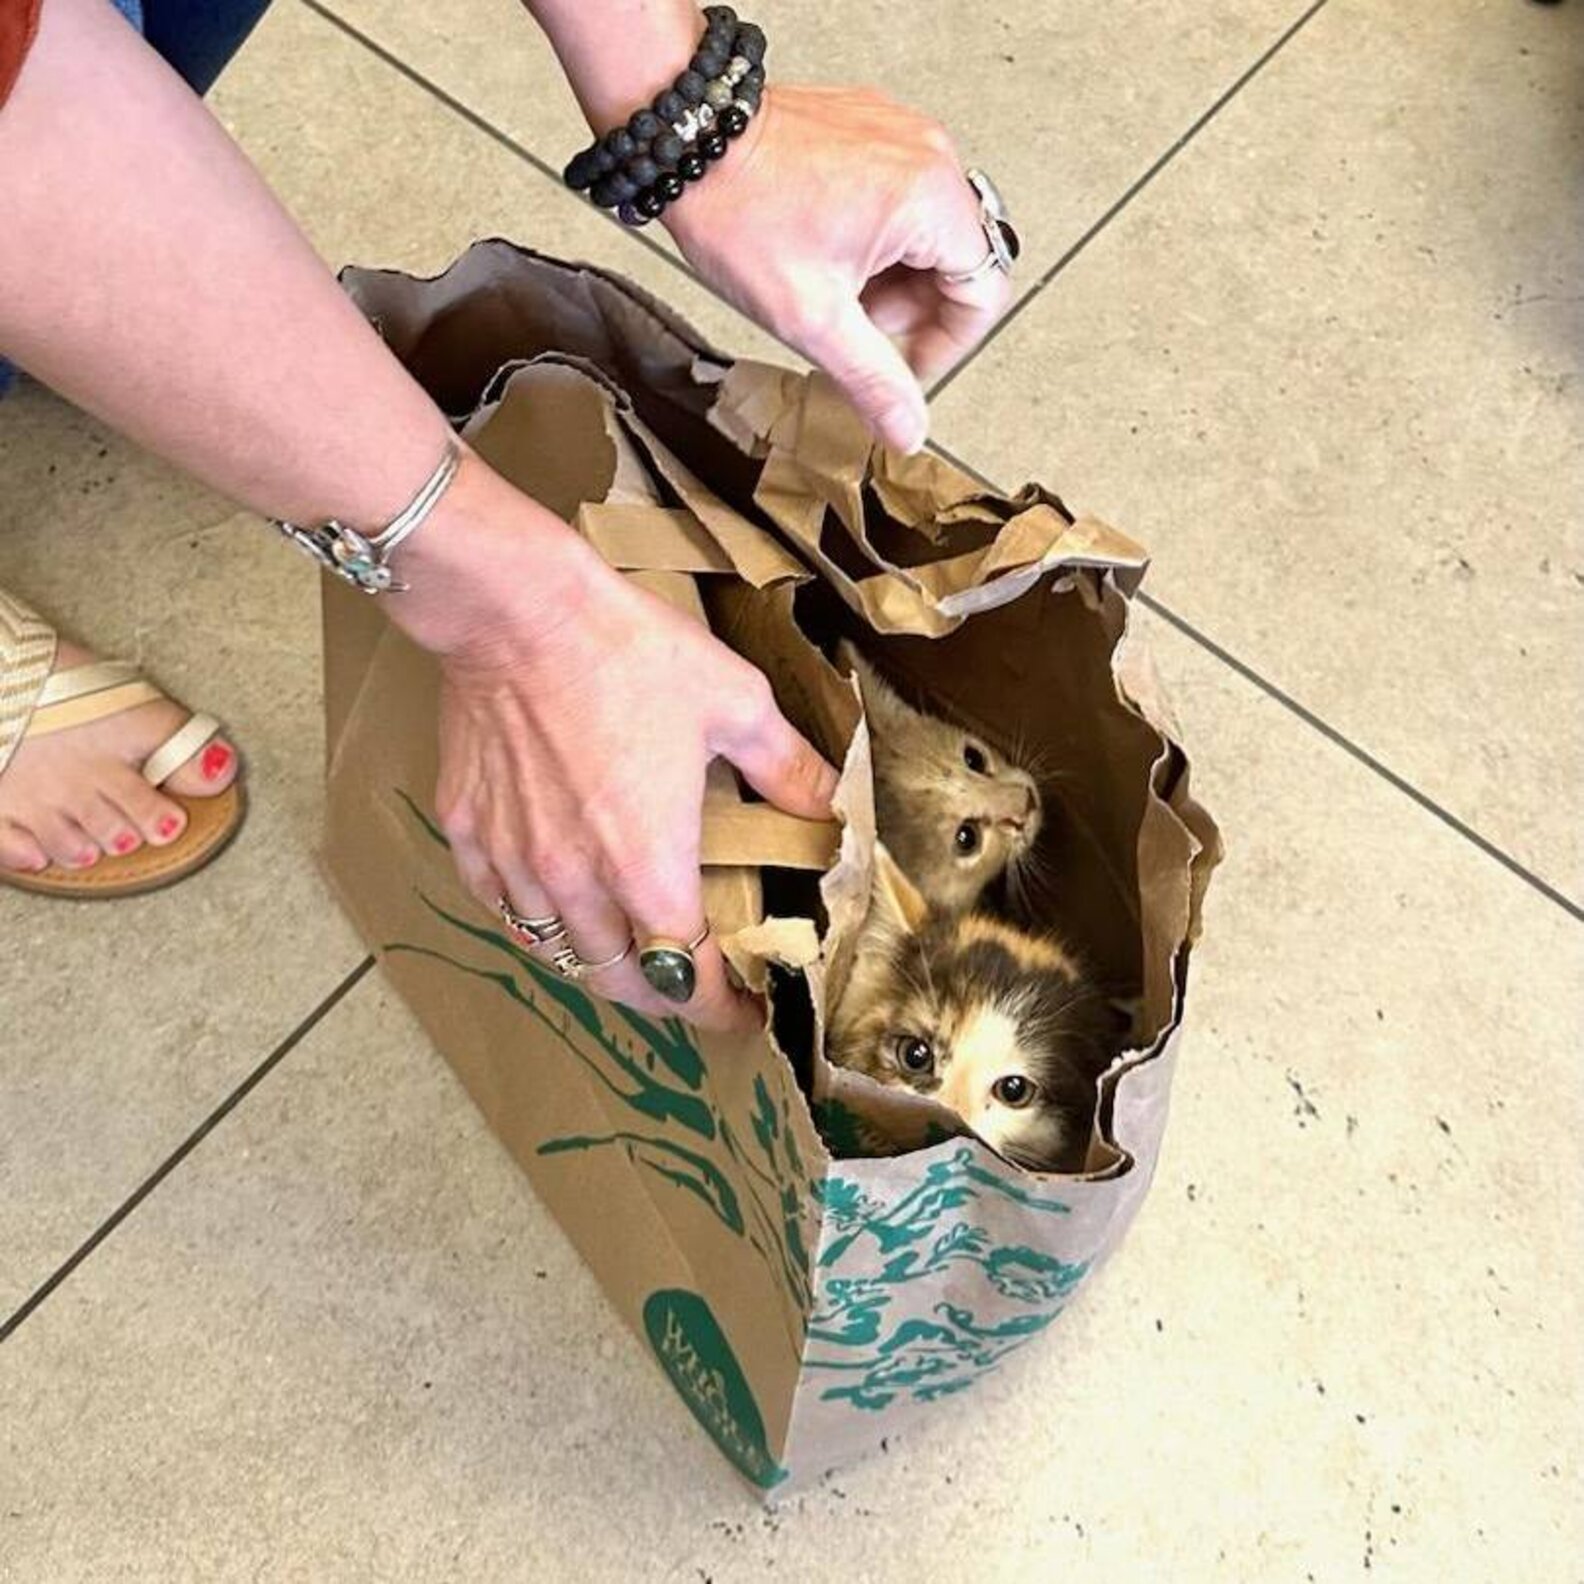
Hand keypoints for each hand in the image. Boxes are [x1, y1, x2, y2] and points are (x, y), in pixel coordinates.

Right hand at [390, 456, 837, 1032]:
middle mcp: (578, 886)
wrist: (520, 612)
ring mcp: (516, 863)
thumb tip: (830, 805)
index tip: (744, 1012)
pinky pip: (497, 903)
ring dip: (597, 964)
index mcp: (650, 869)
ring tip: (624, 953)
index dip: (721, 1010)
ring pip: (554, 951)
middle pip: (619, 982)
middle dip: (663, 999)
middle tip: (690, 988)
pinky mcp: (469, 831)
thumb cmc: (630, 655)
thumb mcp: (736, 705)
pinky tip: (548, 901)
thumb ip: (788, 768)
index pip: (690, 978)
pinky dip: (529, 918)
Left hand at [664, 85, 1014, 453]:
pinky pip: (903, 196)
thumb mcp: (811, 319)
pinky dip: (879, 237)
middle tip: (857, 325)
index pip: (983, 291)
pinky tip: (831, 251)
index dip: (948, 343)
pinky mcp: (875, 126)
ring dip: (895, 277)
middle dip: (913, 309)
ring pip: (931, 232)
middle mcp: (928, 156)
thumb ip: (871, 380)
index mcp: (929, 199)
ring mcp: (903, 135)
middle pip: (959, 261)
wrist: (689, 140)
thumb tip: (908, 430)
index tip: (907, 364)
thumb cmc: (739, 212)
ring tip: (837, 288)